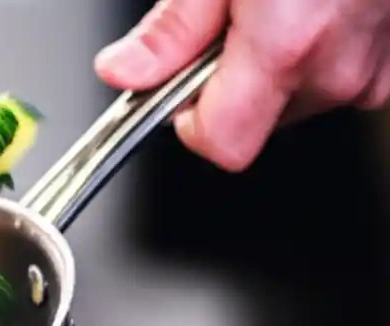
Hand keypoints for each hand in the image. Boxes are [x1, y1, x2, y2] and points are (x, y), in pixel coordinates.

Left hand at [94, 0, 389, 171]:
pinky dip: (316, 47)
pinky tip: (310, 2)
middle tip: (230, 14)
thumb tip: (126, 72)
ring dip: (273, 63)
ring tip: (276, 0)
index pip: (222, 144)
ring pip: (296, 98)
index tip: (173, 86)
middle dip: (227, 82)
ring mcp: (376, 65)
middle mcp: (338, 67)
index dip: (186, 120)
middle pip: (255, 123)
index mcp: (287, 47)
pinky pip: (338, 72)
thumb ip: (172, 28)